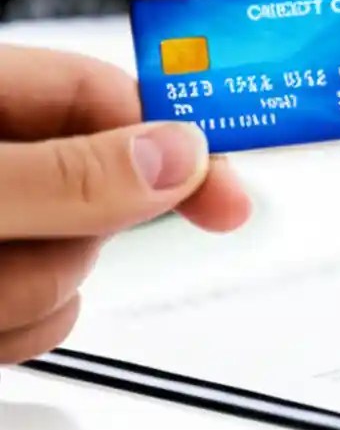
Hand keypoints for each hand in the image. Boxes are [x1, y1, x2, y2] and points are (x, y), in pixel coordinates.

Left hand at [0, 45, 250, 361]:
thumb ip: (68, 173)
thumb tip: (179, 155)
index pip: (106, 94)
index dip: (174, 140)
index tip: (228, 199)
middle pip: (97, 194)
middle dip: (73, 242)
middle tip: (14, 245)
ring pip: (69, 269)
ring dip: (28, 297)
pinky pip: (37, 320)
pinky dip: (11, 335)